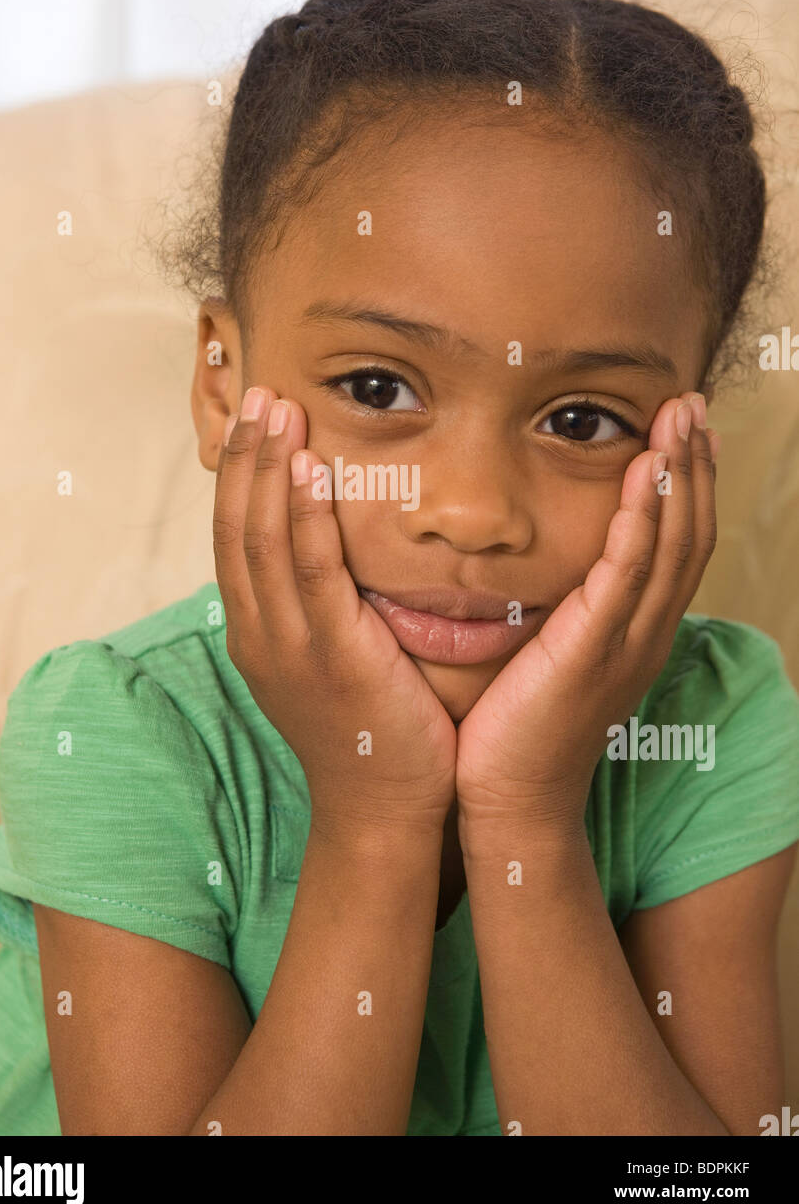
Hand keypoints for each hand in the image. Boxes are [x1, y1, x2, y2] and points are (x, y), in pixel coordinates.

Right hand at [213, 386, 457, 840]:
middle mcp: (260, 633)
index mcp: (257, 633)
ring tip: (279, 409)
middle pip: (236, 526)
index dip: (239, 475)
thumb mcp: (327, 662)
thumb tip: (334, 555)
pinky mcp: (332, 654)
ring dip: (267, 467)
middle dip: (245, 456)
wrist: (383, 810)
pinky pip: (312, 570)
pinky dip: (304, 514)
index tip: (254, 420)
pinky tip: (309, 468)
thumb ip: (320, 608)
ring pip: (263, 538)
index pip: (234, 538)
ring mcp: (289, 645)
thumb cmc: (368, 734)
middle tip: (259, 393)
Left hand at [455, 392, 718, 836]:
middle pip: (689, 535)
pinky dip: (639, 525)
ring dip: (677, 478)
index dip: (687, 484)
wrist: (511, 799)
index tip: (684, 431)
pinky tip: (642, 479)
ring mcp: (625, 645)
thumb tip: (555, 567)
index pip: (678, 544)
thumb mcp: (553, 656)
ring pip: (669, 548)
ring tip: (676, 420)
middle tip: (690, 404)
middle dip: (693, 465)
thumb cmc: (519, 728)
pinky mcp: (590, 653)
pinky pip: (625, 578)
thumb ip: (565, 609)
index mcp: (637, 632)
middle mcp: (645, 635)